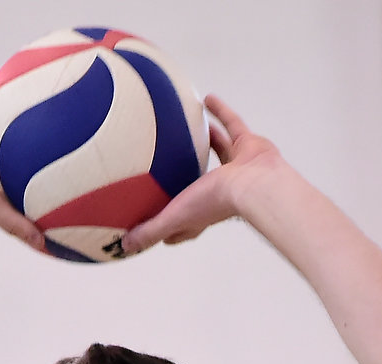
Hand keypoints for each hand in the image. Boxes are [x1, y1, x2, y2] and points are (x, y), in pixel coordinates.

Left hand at [121, 94, 285, 253]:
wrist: (255, 184)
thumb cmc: (216, 202)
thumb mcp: (173, 217)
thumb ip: (150, 230)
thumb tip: (125, 246)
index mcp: (202, 212)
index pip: (184, 227)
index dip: (170, 228)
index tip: (156, 224)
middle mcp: (221, 191)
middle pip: (200, 186)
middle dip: (187, 180)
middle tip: (171, 171)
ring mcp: (237, 168)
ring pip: (219, 150)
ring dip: (207, 140)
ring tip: (190, 129)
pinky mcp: (248, 146)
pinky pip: (233, 125)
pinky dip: (221, 112)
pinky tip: (208, 99)